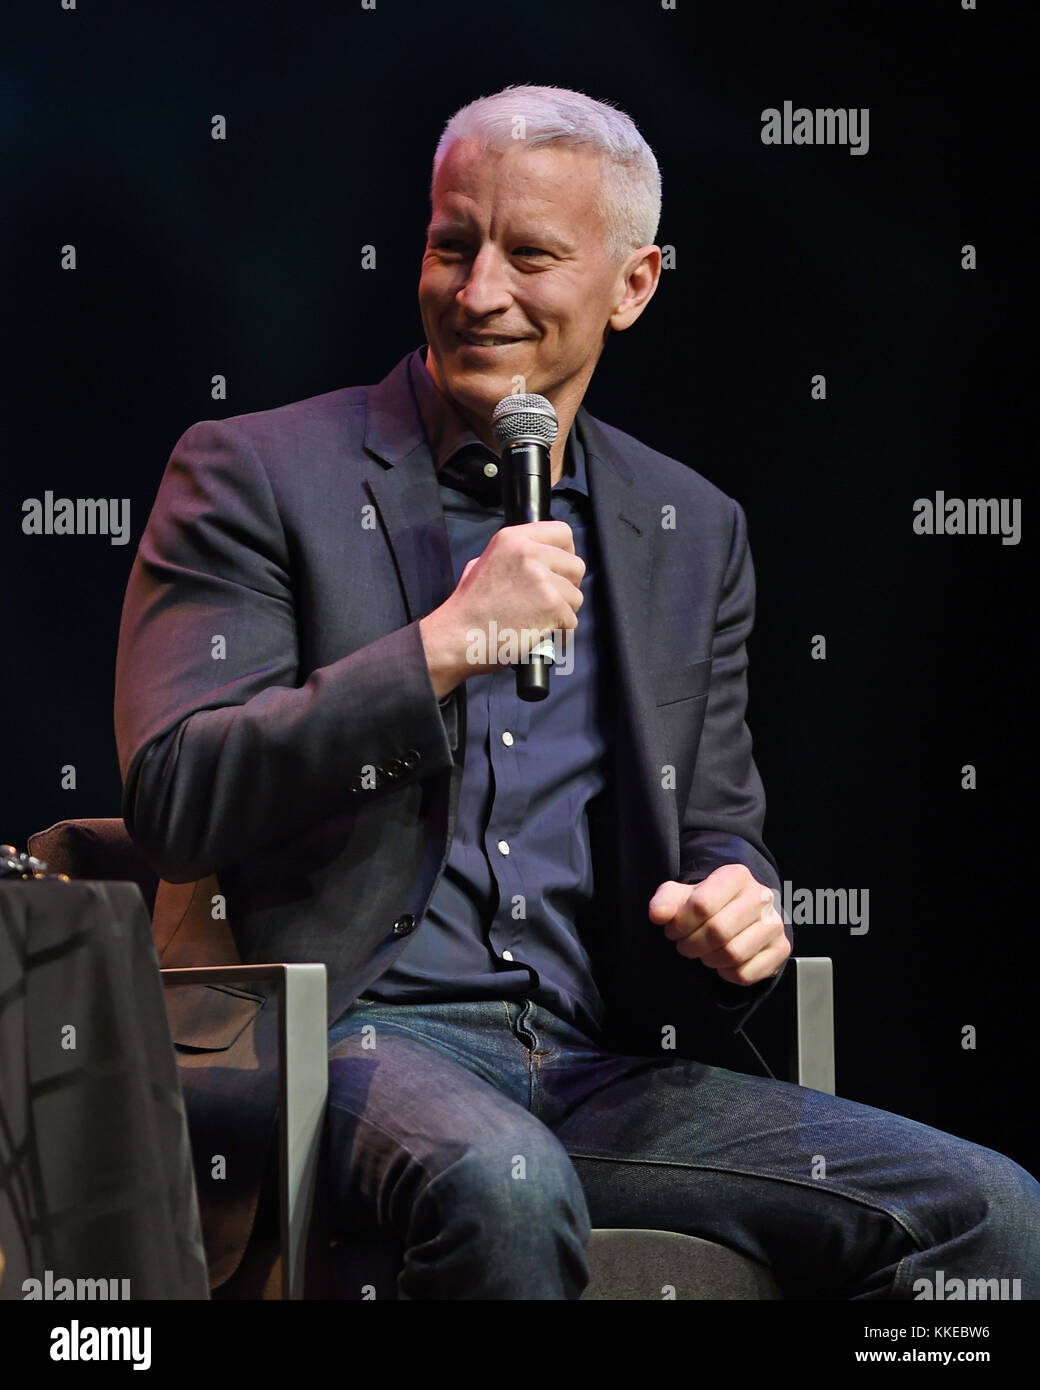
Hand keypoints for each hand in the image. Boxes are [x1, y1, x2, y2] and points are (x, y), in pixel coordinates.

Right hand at [420, 520, 584, 693]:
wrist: (456, 637)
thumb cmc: (468, 607)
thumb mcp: (482, 562)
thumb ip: (513, 556)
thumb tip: (537, 558)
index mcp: (513, 538)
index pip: (563, 532)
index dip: (566, 553)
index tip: (558, 570)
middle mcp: (530, 553)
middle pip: (576, 565)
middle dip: (567, 585)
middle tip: (548, 601)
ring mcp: (542, 580)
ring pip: (576, 596)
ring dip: (563, 611)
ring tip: (539, 620)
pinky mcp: (552, 606)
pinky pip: (572, 620)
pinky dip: (560, 632)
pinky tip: (540, 635)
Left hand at [649, 863, 790, 985]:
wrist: (741, 912)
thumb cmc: (710, 903)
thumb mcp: (683, 895)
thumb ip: (666, 900)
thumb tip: (658, 914)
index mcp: (736, 875)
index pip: (702, 904)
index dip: (680, 924)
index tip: (673, 930)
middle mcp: (761, 896)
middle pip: (718, 932)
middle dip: (692, 945)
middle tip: (686, 946)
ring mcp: (774, 923)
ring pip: (733, 954)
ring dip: (709, 960)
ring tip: (704, 953)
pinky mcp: (781, 948)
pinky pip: (747, 973)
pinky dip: (727, 974)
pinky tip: (723, 963)